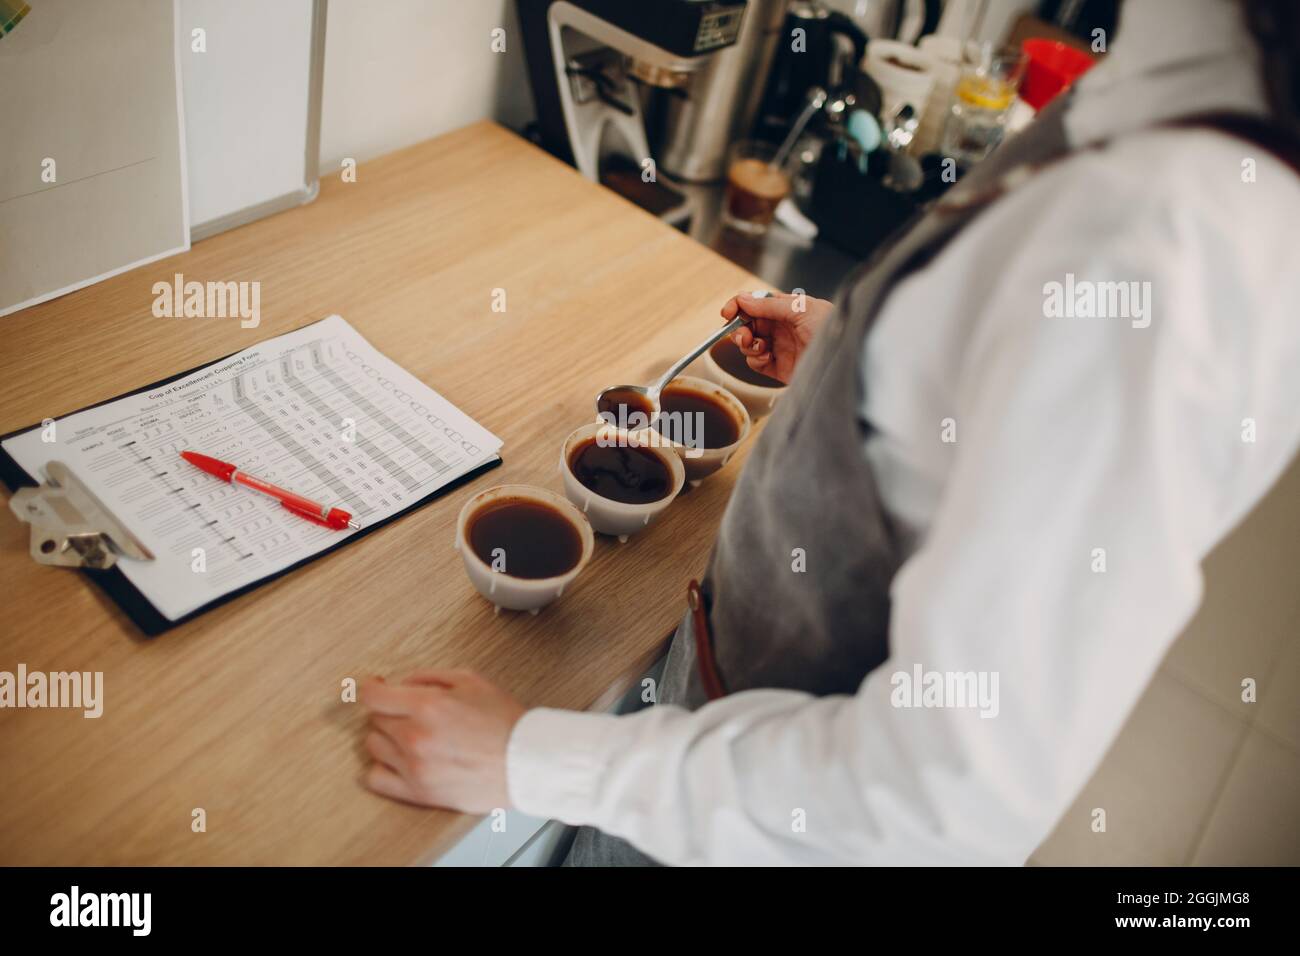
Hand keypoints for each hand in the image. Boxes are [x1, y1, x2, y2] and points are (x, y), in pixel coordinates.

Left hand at [359, 669, 525, 812]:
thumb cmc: (503, 721)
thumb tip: (402, 683)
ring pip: (374, 746)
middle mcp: (415, 737)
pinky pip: (376, 779)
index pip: (373, 696)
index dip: (370, 687)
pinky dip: (381, 767)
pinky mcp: (418, 793)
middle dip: (390, 710)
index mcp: (427, 706)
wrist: (526, 761)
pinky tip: (397, 760)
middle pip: (376, 719)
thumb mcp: (470, 680)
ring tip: (409, 735)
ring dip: (387, 736)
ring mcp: (414, 767)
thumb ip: (429, 676)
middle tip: (410, 711)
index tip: (375, 687)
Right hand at [721, 290, 833, 384]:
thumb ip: (769, 304)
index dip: (739, 306)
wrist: (842, 362)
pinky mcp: (779, 368)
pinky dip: (755, 360)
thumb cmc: (831, 329)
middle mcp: (782, 327)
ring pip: (749, 344)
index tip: (727, 313)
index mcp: (788, 308)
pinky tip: (765, 358)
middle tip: (743, 336)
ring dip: (747, 345)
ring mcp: (780, 348)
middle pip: (748, 325)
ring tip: (758, 347)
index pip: (756, 303)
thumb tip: (743, 299)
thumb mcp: (800, 309)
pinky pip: (756, 363)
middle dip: (740, 329)